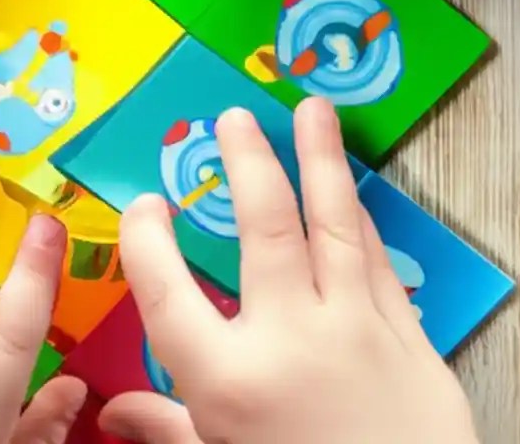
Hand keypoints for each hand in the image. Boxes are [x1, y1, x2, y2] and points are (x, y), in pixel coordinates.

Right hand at [99, 98, 477, 443]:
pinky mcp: (406, 336)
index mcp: (230, 380)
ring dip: (319, 160)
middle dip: (248, 164)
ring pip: (334, 225)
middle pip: (265, 231)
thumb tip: (112, 411)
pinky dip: (360, 219)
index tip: (146, 204)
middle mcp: (290, 340)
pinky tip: (350, 189)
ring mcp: (356, 330)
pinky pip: (376, 261)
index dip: (148, 242)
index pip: (169, 294)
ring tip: (310, 109)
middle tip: (234, 118)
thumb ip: (167, 428)